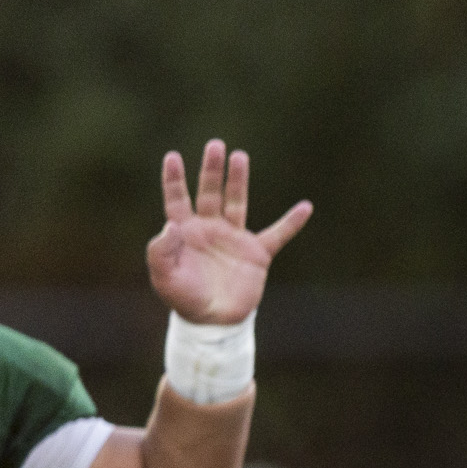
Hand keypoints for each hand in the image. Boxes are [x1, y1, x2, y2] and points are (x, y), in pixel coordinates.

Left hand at [147, 140, 311, 324]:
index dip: (174, 179)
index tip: (173, 156)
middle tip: (215, 145)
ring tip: (240, 156)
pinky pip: (277, 234)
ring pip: (237, 202)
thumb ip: (161, 251)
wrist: (214, 322)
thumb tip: (170, 224)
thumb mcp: (164, 278)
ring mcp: (234, 238)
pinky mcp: (256, 253)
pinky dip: (291, 222)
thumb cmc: (184, 299)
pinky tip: (305, 207)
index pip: (178, 198)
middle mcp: (210, 228)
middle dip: (212, 169)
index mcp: (185, 231)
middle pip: (210, 191)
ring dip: (238, 180)